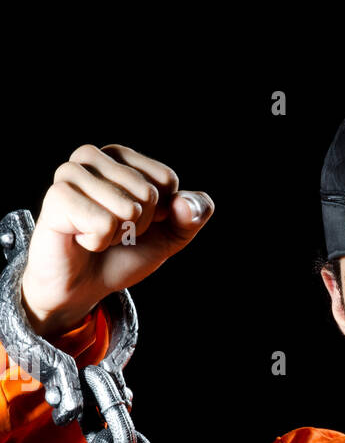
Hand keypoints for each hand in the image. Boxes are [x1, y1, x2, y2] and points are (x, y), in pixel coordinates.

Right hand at [20, 143, 213, 336]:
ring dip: (118, 234)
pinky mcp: (56, 196)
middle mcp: (92, 156)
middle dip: (138, 225)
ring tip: (95, 234)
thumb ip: (191, 218)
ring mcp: (70, 173)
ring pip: (129, 208)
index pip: (167, 180)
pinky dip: (99, 242)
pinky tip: (80, 239)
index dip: (161, 213)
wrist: (82, 286)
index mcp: (120, 156)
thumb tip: (185, 203)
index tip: (135, 222)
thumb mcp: (168, 237)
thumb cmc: (121, 254)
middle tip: (112, 232)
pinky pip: (104, 224)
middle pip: (149, 193)